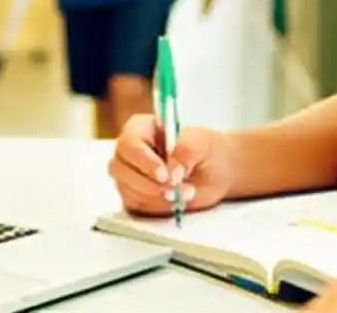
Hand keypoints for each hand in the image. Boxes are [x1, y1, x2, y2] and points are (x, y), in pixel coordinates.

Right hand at [107, 114, 235, 216]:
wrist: (217, 173)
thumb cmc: (206, 150)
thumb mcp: (201, 144)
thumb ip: (184, 151)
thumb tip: (172, 169)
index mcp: (140, 129)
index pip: (129, 143)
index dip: (144, 161)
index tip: (164, 175)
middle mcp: (129, 151)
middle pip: (120, 168)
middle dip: (149, 184)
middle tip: (175, 190)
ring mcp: (129, 175)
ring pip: (127, 189)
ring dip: (157, 197)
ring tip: (187, 193)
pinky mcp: (135, 196)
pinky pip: (135, 205)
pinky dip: (156, 207)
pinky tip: (177, 201)